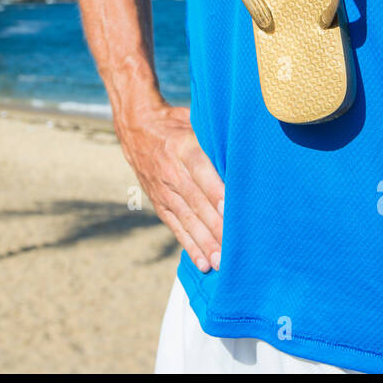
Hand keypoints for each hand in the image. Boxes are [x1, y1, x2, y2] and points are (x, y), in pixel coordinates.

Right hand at [117, 102, 223, 272]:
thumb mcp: (195, 120)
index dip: (216, 192)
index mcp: (183, 147)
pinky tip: (202, 263)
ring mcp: (163, 190)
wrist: (136, 125)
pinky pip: (175, 227)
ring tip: (220, 263)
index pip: (202, 172)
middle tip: (233, 250)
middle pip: (197, 202)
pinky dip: (189, 245)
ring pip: (187, 220)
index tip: (231, 211)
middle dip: (215, 228)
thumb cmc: (176, 122)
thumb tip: (246, 154)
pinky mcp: (158, 202)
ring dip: (205, 243)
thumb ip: (216, 139)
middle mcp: (171, 171)